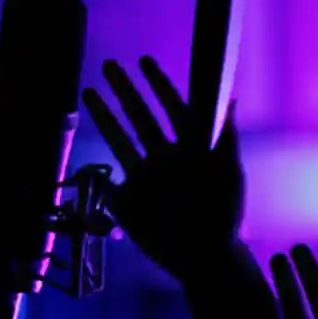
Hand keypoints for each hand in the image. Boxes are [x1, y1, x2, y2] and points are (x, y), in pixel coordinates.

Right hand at [81, 56, 242, 279]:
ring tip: (88, 92)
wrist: (205, 257)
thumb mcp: (230, 171)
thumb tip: (232, 95)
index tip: (144, 61)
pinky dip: (96, 169)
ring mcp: (145, 178)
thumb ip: (226, 135)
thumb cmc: (224, 213)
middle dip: (125, 91)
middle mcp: (165, 158)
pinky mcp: (127, 201)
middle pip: (140, 117)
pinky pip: (108, 181)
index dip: (159, 85)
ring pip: (119, 140)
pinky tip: (85, 155)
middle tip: (109, 65)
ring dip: (104, 116)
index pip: (172, 108)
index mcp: (190, 148)